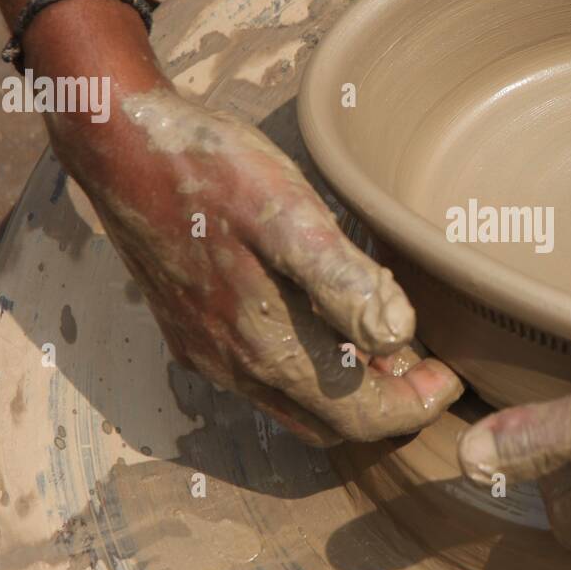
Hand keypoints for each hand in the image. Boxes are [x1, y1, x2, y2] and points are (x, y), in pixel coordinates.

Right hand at [59, 84, 462, 445]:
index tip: (451, 378)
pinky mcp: (188, 330)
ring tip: (384, 347)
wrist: (120, 145)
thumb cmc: (211, 170)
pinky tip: (321, 323)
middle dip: (385, 407)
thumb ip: (344, 281)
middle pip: (329, 424)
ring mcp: (206, 352)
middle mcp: (235, 368)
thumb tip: (397, 335)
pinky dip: (305, 371)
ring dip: (344, 391)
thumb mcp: (289, 215)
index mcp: (268, 349)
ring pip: (292, 405)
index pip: (361, 418)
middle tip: (426, 367)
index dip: (415, 407)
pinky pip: (259, 379)